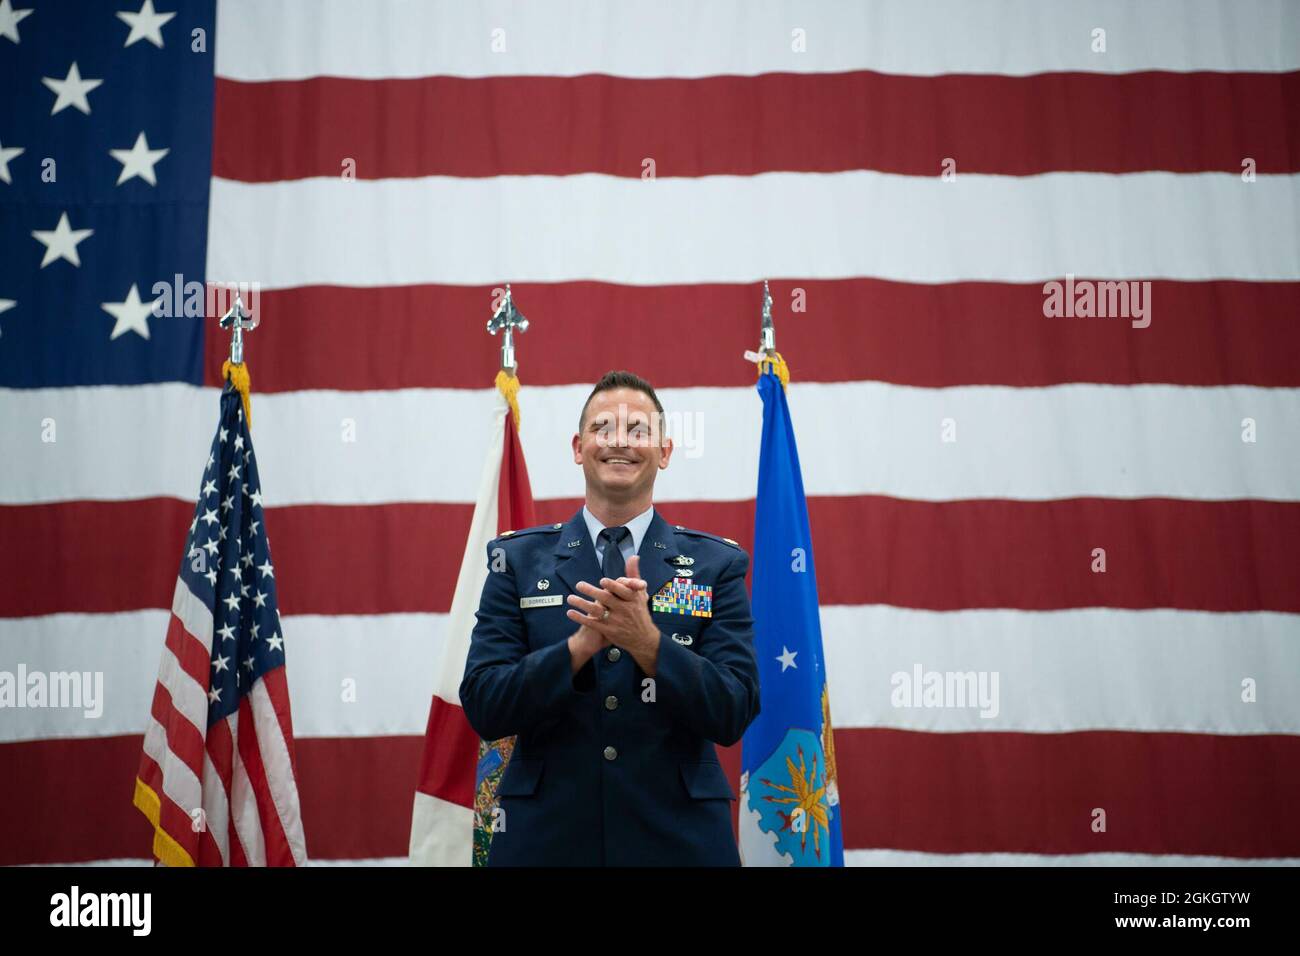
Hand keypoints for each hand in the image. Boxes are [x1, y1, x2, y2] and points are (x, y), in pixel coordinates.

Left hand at [565, 556, 660, 672]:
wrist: (643, 639)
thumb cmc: (640, 612)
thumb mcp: (640, 593)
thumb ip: (633, 574)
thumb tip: (634, 556)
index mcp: (632, 599)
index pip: (623, 591)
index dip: (612, 586)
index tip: (602, 581)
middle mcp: (624, 610)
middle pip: (607, 599)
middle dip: (592, 592)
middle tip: (579, 585)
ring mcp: (616, 621)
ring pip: (597, 611)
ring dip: (582, 604)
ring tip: (570, 598)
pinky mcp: (609, 631)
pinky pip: (592, 623)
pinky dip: (581, 618)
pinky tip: (570, 612)